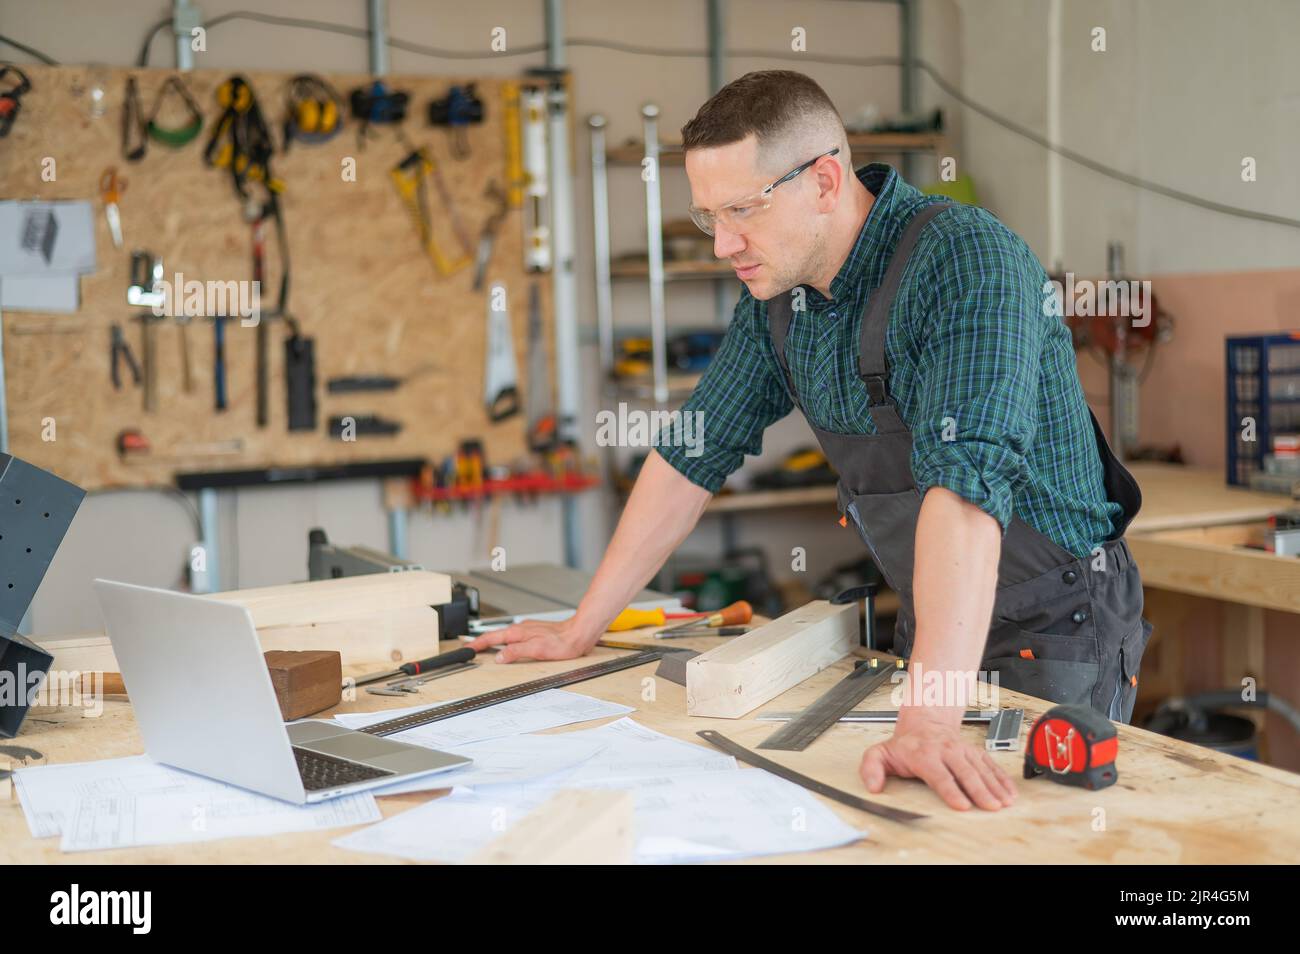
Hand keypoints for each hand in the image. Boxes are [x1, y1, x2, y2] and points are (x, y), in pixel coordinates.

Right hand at [464, 617, 599, 663]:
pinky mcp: (534, 632)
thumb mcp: (536, 650)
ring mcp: (528, 630)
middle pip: (495, 635)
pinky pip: (514, 636)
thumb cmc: (562, 642)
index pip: (491, 638)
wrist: (579, 633)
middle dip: (481, 642)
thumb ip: (515, 652)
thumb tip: (499, 656)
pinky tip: (507, 645)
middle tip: (470, 649)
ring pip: (504, 635)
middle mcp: (521, 629)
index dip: (478, 644)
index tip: (467, 649)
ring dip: (492, 641)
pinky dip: (505, 641)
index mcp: (518, 632)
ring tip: (483, 648)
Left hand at [859, 708, 1016, 810]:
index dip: (951, 790)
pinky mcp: (975, 752)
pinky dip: (1002, 779)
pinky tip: (1010, 793)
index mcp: (924, 754)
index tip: (962, 805)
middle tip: (990, 806)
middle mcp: (946, 750)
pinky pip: (991, 765)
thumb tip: (873, 787)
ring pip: (981, 768)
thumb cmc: (904, 745)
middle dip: (979, 790)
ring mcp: (963, 750)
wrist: (924, 722)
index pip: (939, 774)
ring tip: (1004, 803)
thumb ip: (871, 768)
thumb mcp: (880, 753)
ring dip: (994, 786)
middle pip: (965, 772)